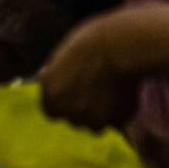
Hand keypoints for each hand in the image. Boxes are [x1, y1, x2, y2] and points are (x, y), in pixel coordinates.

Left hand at [38, 15, 140, 131]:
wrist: (120, 46)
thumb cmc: (90, 42)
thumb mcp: (63, 55)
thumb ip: (55, 72)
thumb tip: (45, 75)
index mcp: (50, 93)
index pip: (50, 111)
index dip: (62, 103)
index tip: (72, 96)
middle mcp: (67, 110)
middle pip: (73, 119)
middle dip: (82, 109)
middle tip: (95, 91)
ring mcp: (91, 118)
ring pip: (94, 125)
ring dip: (100, 115)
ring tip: (110, 93)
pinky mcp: (115, 121)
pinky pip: (115, 122)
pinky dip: (118, 114)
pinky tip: (123, 95)